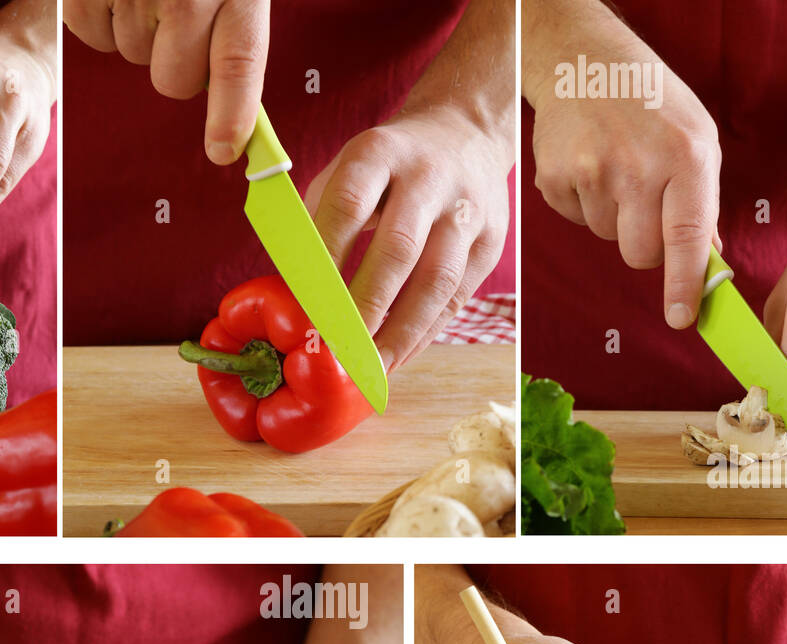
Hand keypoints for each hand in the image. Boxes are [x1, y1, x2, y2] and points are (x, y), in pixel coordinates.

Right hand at [64, 0, 267, 164]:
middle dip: (171, 60)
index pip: (238, 60)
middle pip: (174, 80)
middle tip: (171, 13)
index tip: (223, 150)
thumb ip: (234, 41)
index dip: (232, 112)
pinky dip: (97, 15)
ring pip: (131, 56)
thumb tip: (233, 133)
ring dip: (134, 29)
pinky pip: (91, 35)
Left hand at [304, 105, 511, 369]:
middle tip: (338, 346)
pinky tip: (398, 356)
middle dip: (365, 305)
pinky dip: (424, 333)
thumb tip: (296, 284)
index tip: (307, 302)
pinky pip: (456, 298)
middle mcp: (429, 178)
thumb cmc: (391, 165)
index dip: (327, 255)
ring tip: (371, 366)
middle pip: (397, 248)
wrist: (466, 133)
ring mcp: (467, 210)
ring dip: (401, 331)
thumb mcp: (350, 166)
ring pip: (437, 280)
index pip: (350, 204)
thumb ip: (320, 214)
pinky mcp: (490, 242)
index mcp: (381, 151)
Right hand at [529, 38, 719, 329]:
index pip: (686, 237)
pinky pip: (577, 221)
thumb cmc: (650, 104)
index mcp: (686, 155)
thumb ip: (702, 203)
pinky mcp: (555, 181)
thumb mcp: (694, 139)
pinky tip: (589, 166)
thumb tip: (705, 262)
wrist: (585, 62)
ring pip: (607, 239)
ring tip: (614, 167)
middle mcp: (639, 167)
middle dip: (644, 243)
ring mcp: (592, 174)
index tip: (681, 319)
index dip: (683, 284)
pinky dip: (584, 203)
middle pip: (640, 254)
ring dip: (613, 217)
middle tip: (644, 201)